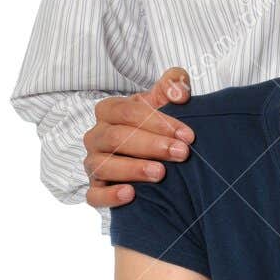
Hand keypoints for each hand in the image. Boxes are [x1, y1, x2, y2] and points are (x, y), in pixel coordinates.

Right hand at [84, 67, 195, 209]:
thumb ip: (174, 84)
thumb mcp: (163, 99)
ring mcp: (93, 163)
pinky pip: (94, 195)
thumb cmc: (154, 123)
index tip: (187, 135)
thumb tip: (179, 94)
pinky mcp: (95, 188)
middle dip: (152, 145)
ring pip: (104, 165)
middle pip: (117, 137)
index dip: (158, 122)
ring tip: (160, 173)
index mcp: (109, 110)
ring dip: (133, 169)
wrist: (148, 154)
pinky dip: (110, 196)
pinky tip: (130, 194)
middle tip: (181, 153)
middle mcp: (96, 136)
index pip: (128, 112)